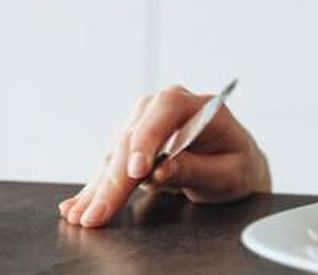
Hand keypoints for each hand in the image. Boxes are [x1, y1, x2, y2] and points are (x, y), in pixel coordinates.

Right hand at [58, 85, 271, 227]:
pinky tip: (77, 205)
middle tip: (100, 212)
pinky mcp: (132, 142)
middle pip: (133, 136)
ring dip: (98, 187)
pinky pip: (110, 164)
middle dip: (115, 179)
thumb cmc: (237, 164)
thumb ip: (196, 169)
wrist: (235, 165)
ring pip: (115, 152)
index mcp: (200, 105)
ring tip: (83, 215)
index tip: (137, 170)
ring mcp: (146, 122)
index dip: (148, 139)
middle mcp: (166, 107)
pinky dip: (95, 187)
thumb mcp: (228, 172)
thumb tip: (160, 171)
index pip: (167, 109)